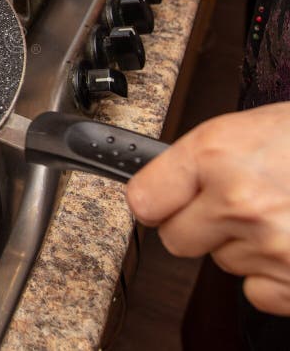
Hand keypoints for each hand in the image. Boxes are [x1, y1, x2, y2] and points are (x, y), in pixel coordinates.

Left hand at [127, 103, 289, 315]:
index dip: (155, 200)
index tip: (162, 200)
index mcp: (218, 154)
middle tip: (234, 205)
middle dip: (198, 225)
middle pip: (176, 239)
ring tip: (283, 213)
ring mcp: (272, 247)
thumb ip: (202, 161)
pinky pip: (257, 293)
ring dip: (244, 246)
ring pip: (222, 264)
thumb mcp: (253, 127)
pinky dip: (274, 276)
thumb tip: (163, 187)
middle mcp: (239, 202)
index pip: (144, 199)